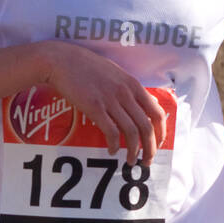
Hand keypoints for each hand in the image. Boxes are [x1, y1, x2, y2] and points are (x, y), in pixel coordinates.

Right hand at [38, 41, 167, 163]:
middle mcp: (126, 93)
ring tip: (131, 162)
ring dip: (134, 151)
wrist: (63, 60)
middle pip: (147, 127)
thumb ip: (133, 89)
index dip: (161, 133)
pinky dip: (114, 145)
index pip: (157, 113)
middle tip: (147, 161)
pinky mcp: (94, 107)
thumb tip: (151, 103)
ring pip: (131, 132)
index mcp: (134, 85)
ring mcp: (110, 100)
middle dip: (150, 149)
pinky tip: (112, 151)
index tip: (157, 145)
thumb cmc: (89, 67)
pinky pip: (111, 132)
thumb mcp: (117, 74)